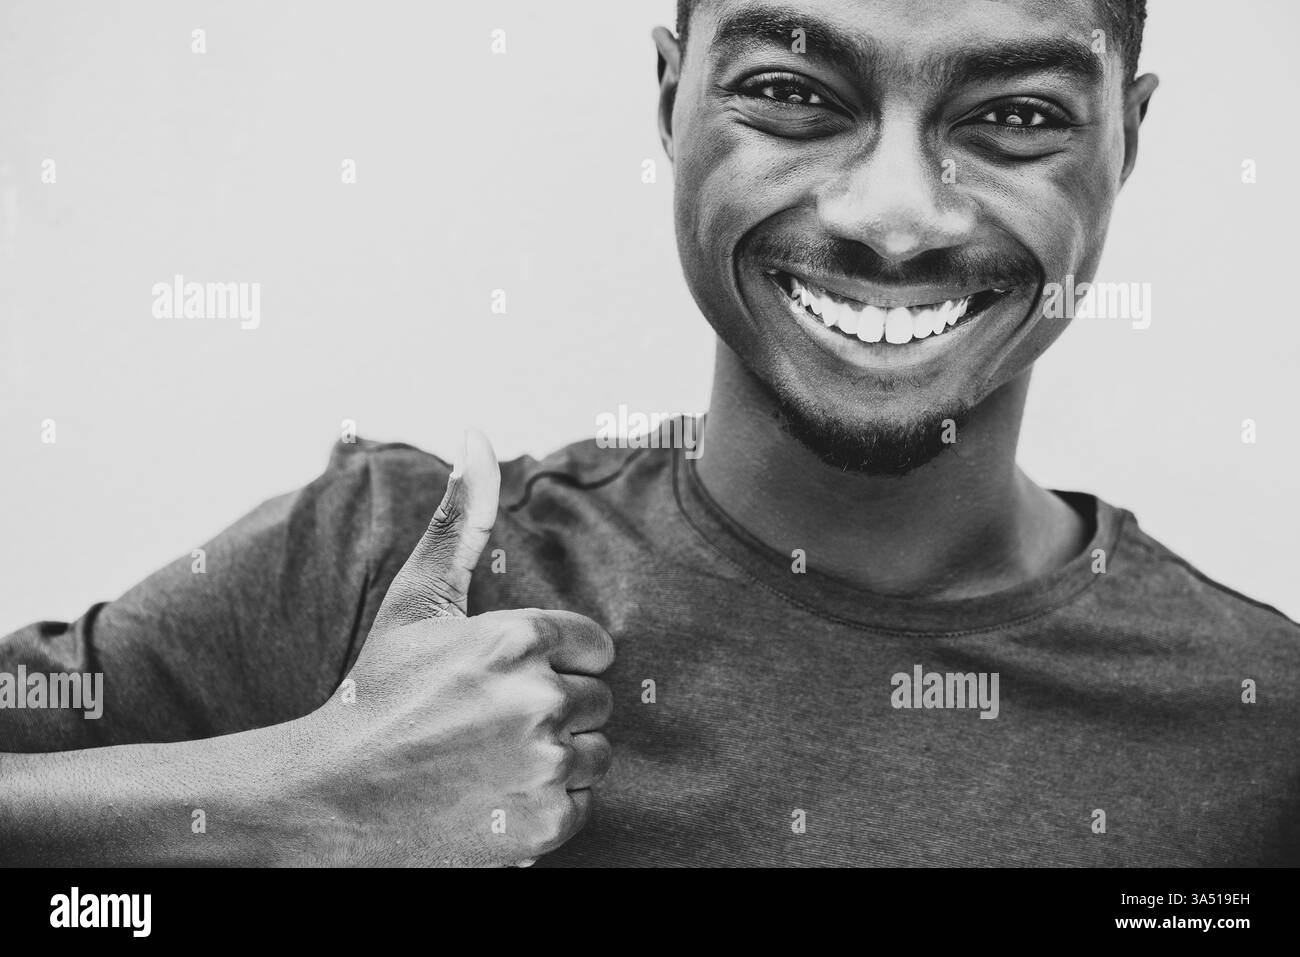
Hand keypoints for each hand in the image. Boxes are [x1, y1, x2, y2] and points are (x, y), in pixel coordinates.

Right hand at [303, 430, 614, 865]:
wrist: (328, 799)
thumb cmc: (375, 693)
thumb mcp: (414, 600)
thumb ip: (460, 518)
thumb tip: (476, 434)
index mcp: (513, 637)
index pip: (593, 646)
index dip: (556, 662)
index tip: (507, 680)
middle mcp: (535, 697)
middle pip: (596, 701)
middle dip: (555, 711)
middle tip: (489, 726)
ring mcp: (540, 763)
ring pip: (594, 754)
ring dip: (555, 759)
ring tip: (491, 762)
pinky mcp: (543, 822)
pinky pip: (582, 807)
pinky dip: (546, 808)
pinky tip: (493, 799)